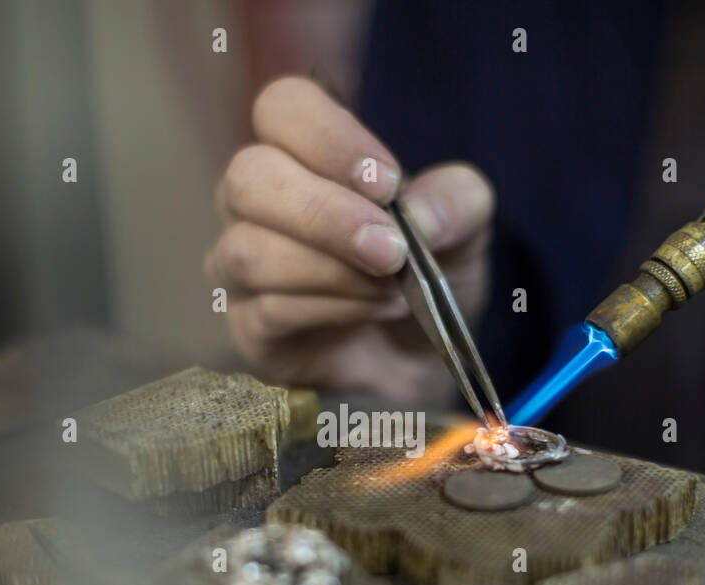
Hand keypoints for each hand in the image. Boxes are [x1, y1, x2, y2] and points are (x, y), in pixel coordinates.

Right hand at [204, 76, 494, 403]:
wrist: (422, 356)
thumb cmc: (426, 274)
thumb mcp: (465, 227)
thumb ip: (456, 200)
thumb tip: (419, 214)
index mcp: (301, 152)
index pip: (282, 108)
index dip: (328, 138)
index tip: (387, 183)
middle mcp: (256, 200)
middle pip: (248, 177)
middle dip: (325, 214)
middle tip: (390, 249)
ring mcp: (240, 264)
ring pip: (250, 251)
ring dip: (334, 272)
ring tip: (393, 290)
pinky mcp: (247, 327)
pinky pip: (268, 311)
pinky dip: (333, 310)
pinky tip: (374, 311)